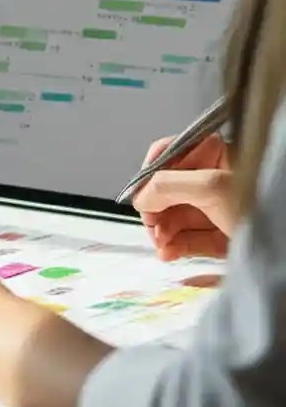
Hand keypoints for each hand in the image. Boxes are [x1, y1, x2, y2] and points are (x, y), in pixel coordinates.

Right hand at [133, 134, 234, 260]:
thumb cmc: (265, 208)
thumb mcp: (211, 187)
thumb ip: (167, 184)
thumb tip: (141, 195)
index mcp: (217, 154)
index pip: (170, 153)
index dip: (151, 173)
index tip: (142, 195)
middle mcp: (216, 178)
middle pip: (168, 189)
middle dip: (156, 210)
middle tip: (152, 228)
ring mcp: (219, 208)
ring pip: (176, 216)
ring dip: (162, 232)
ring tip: (161, 246)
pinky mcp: (223, 235)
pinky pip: (190, 238)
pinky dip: (175, 246)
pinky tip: (169, 253)